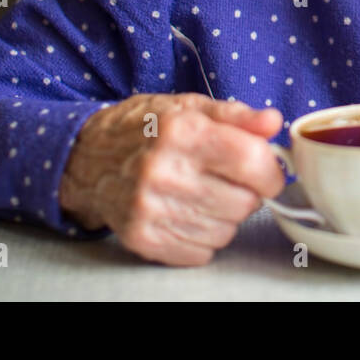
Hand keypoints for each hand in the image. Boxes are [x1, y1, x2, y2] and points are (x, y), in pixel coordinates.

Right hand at [58, 93, 284, 265]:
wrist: (85, 157)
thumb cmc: (144, 128)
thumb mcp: (189, 107)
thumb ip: (236, 115)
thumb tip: (273, 123)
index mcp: (182, 132)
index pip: (251, 161)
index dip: (271, 170)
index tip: (267, 170)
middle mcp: (163, 172)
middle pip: (245, 202)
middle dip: (247, 192)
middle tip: (227, 179)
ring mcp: (150, 209)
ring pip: (227, 230)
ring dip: (225, 216)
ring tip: (202, 194)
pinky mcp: (142, 238)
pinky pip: (202, 252)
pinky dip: (203, 236)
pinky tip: (186, 212)